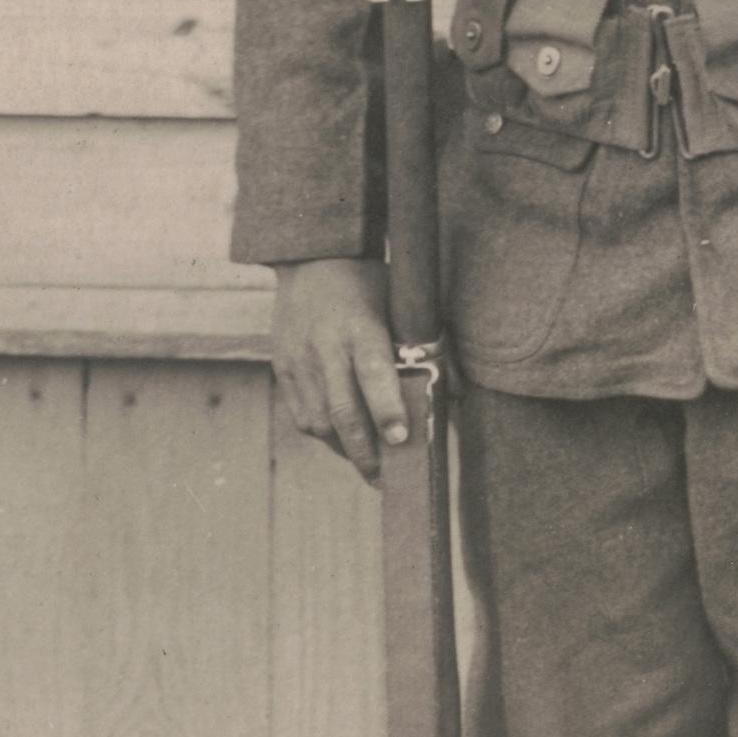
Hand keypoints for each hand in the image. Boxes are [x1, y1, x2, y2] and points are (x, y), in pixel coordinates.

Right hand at [271, 255, 412, 480]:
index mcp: (359, 326)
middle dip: (365, 451)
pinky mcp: (283, 369)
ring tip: (368, 462)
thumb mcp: (400, 305)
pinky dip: (325, 434)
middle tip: (385, 478)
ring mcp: (299, 360)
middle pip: (342, 410)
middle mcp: (324, 346)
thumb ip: (424, 349)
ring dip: (345, 448)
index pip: (373, 374)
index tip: (402, 439)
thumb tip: (454, 395)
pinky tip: (343, 439)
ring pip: (319, 421)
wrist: (310, 258)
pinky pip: (302, 416)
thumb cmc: (369, 284)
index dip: (387, 410)